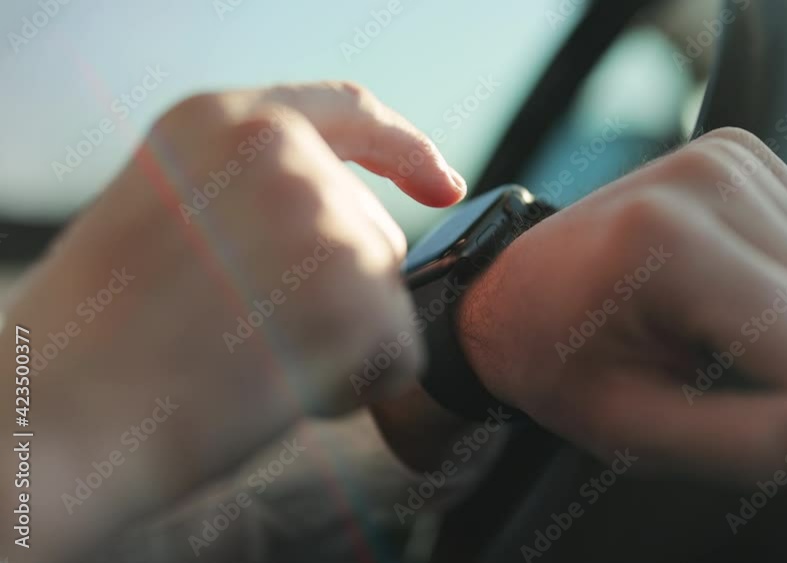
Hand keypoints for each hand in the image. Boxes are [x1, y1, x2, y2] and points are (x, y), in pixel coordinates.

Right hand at [1, 81, 465, 558]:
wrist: (56, 422)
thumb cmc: (94, 338)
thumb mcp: (162, 213)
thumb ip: (248, 196)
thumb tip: (328, 228)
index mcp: (221, 121)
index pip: (349, 111)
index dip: (405, 147)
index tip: (444, 181)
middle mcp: (283, 154)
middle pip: (369, 229)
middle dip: (335, 290)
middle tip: (245, 333)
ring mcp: (325, 219)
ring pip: (384, 294)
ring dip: (337, 341)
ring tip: (245, 360)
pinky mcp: (359, 296)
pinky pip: (398, 352)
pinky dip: (358, 385)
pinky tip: (278, 391)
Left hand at [458, 128, 786, 480]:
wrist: (516, 294)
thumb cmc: (560, 361)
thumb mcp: (635, 431)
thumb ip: (748, 442)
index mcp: (670, 242)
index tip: (718, 402)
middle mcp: (707, 178)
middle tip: (698, 360)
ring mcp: (727, 155)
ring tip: (701, 323)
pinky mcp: (742, 151)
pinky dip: (786, 281)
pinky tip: (720, 289)